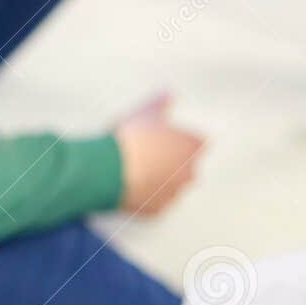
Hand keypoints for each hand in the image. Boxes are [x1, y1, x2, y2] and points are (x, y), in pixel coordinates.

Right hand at [114, 94, 203, 214]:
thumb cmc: (129, 138)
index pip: (197, 143)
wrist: (108, 169)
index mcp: (192, 145)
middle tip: (147, 156)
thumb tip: (169, 93)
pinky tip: (129, 186)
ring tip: (134, 172)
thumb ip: (160, 103)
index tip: (162, 140)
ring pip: (172, 187)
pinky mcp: (158, 211)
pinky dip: (145, 197)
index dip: (178, 140)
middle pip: (187, 168)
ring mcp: (175, 193)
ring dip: (159, 182)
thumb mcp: (144, 112)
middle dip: (171, 164)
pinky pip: (155, 203)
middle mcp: (190, 172)